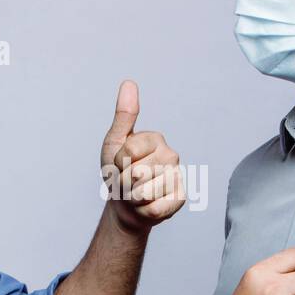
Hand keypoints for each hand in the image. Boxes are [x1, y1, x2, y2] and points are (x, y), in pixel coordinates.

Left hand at [100, 80, 185, 234]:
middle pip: (137, 173)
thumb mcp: (114, 142)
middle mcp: (171, 155)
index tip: (119, 164)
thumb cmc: (118, 171)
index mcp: (155, 138)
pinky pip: (156, 209)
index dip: (117, 163)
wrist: (126, 204)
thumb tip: (129, 83)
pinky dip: (144, 211)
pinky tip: (146, 204)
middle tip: (127, 181)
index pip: (128, 152)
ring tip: (136, 193)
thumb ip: (123, 116)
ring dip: (133, 198)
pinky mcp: (180, 198)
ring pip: (145, 192)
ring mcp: (177, 177)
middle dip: (124, 182)